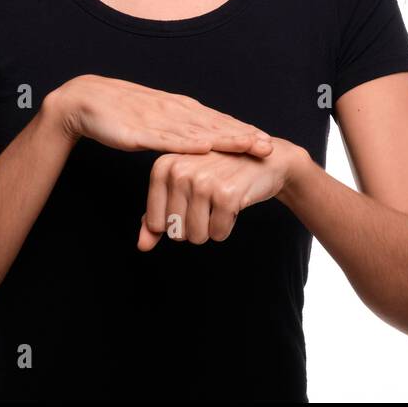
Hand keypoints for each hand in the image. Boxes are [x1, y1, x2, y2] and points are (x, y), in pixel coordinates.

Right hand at [45, 74, 273, 158]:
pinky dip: (188, 143)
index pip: (217, 121)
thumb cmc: (120, 113)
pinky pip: (168, 139)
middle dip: (243, 136)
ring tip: (250, 146)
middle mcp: (174, 111)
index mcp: (178, 109)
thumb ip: (177, 129)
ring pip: (198, 132)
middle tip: (269, 146)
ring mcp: (158, 120)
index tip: (265, 141)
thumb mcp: (155, 120)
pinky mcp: (141, 132)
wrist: (85, 100)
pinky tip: (206, 147)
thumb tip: (199, 142)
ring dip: (226, 139)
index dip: (242, 131)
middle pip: (215, 125)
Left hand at [137, 137, 305, 250]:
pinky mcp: (226, 194)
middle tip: (209, 202)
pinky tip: (234, 203)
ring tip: (220, 203)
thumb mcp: (183, 189)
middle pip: (176, 233)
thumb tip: (142, 245)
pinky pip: (218, 234)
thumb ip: (157, 215)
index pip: (156, 222)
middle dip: (195, 226)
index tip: (190, 202)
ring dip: (211, 228)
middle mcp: (179, 170)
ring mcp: (203, 181)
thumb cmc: (220, 174)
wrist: (265, 160)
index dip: (176, 223)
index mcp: (163, 166)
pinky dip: (226, 227)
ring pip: (197, 236)